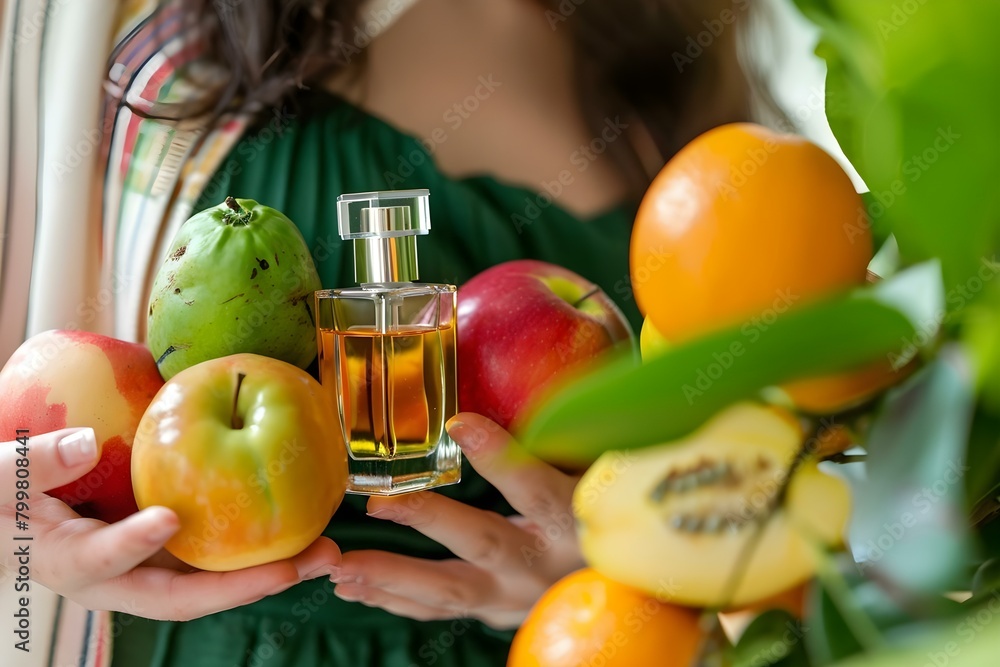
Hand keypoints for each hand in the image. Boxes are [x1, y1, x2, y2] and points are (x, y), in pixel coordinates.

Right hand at [0, 428, 340, 620]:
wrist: (17, 521)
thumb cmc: (6, 499)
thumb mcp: (3, 479)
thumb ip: (36, 464)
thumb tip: (82, 443)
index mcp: (73, 564)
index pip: (104, 558)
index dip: (134, 541)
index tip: (169, 518)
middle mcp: (122, 580)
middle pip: (187, 595)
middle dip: (247, 585)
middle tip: (305, 564)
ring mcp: (152, 569)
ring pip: (215, 582)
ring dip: (272, 571)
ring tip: (326, 552)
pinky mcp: (172, 553)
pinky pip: (219, 555)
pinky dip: (260, 548)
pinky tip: (304, 527)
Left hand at [333, 413, 582, 628]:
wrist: (621, 593)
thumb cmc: (600, 517)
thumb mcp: (591, 474)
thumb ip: (559, 441)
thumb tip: (507, 394)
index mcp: (574, 520)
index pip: (538, 487)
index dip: (501, 456)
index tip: (460, 423)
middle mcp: (545, 564)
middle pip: (485, 544)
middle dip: (428, 523)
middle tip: (376, 505)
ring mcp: (517, 597)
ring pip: (451, 591)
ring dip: (391, 577)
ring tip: (340, 566)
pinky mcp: (496, 614)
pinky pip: (441, 610)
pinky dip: (395, 599)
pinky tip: (354, 586)